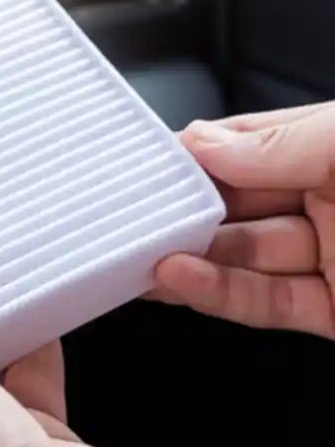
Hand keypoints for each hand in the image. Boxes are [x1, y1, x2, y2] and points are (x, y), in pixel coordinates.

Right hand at [152, 103, 334, 337]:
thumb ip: (280, 143)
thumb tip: (202, 142)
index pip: (251, 142)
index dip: (199, 151)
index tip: (148, 161)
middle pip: (237, 204)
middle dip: (183, 208)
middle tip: (132, 212)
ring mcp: (334, 259)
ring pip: (242, 257)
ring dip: (188, 255)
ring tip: (140, 249)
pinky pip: (265, 304)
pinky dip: (216, 293)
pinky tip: (177, 276)